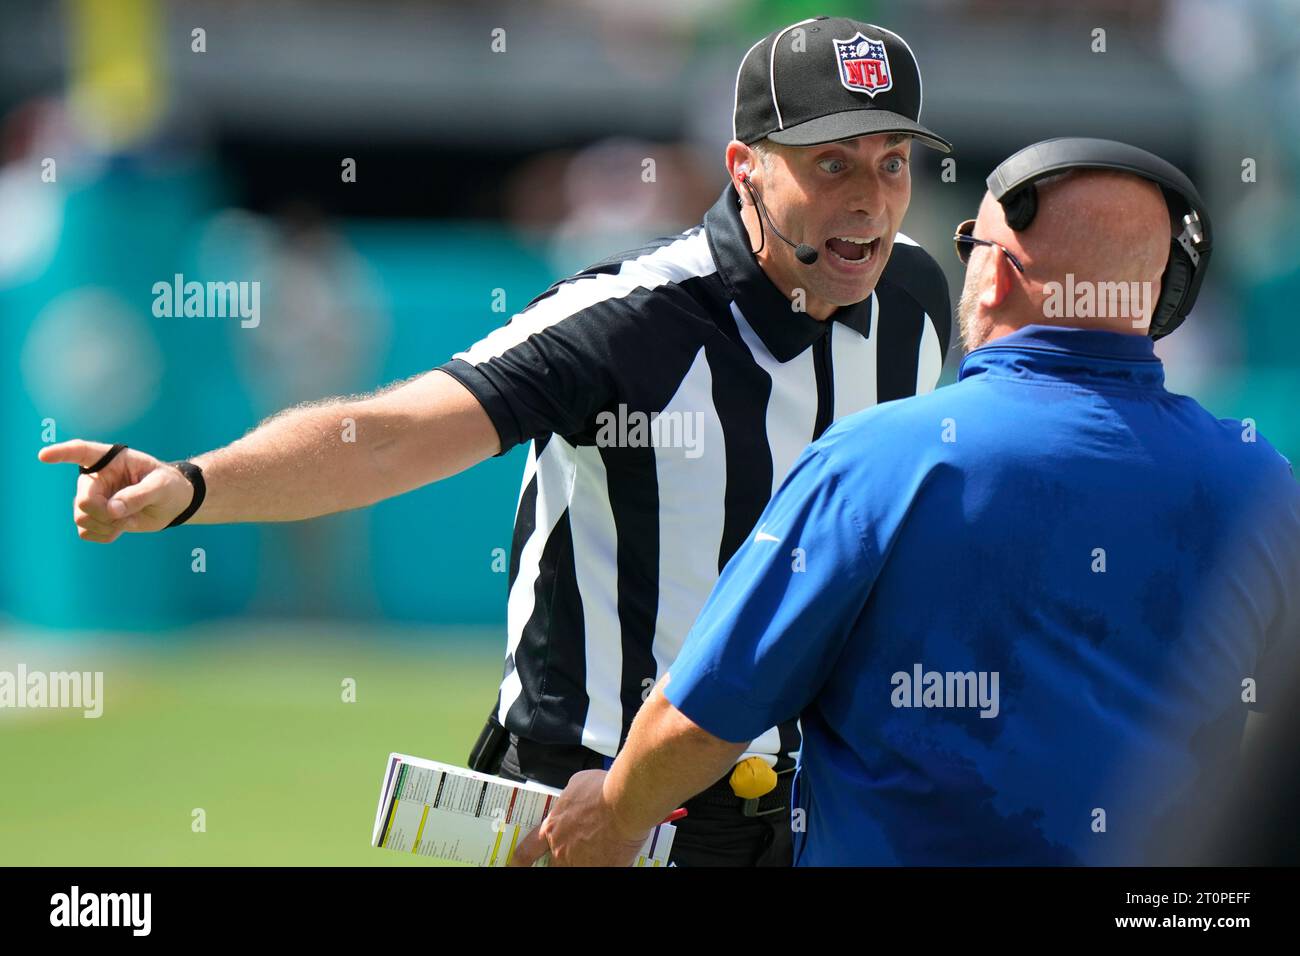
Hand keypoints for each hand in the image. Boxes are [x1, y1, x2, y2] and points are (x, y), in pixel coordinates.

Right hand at [38, 440, 195, 542]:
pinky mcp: (94, 517)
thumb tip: (112, 510)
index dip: (62, 453)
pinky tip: (120, 528)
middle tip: (123, 515)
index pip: (82, 452)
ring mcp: (93, 497)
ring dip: (105, 525)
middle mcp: (97, 477)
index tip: (44, 456)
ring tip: (126, 520)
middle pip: (83, 499)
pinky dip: (104, 535)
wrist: (172, 503)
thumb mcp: (161, 486)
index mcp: (112, 460)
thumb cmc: (168, 486)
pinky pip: (86, 532)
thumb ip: (138, 496)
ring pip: (82, 517)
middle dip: (102, 513)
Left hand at [509, 770, 649, 866]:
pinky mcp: (603, 869)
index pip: (526, 852)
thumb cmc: (602, 790)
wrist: (625, 802)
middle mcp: (561, 850)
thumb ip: (568, 800)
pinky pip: (603, 868)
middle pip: (554, 866)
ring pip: (578, 867)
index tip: (515, 865)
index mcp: (552, 828)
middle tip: (576, 853)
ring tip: (602, 848)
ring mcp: (581, 864)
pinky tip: (617, 852)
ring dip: (588, 860)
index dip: (518, 863)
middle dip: (562, 860)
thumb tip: (571, 801)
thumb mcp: (577, 785)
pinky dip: (609, 862)